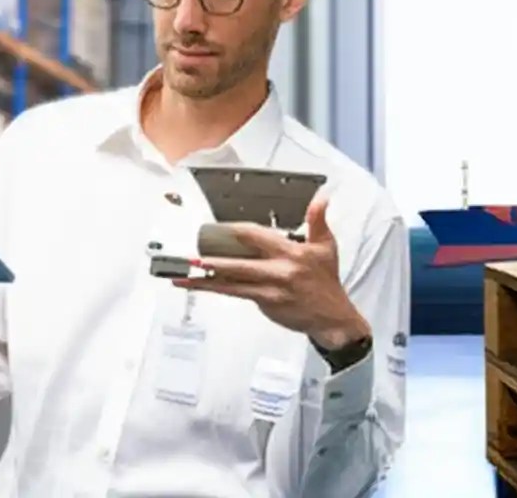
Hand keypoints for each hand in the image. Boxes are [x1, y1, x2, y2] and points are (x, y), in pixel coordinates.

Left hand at [173, 199, 370, 349]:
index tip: (219, 228)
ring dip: (206, 281)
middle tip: (193, 258)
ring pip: (233, 284)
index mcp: (291, 253)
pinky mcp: (265, 304)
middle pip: (240, 265)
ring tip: (184, 277)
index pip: (257, 237)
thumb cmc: (326, 281)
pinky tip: (200, 287)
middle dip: (214, 262)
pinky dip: (216, 290)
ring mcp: (270, 291)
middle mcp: (278, 272)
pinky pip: (237, 295)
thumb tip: (321, 197)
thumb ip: (318, 218)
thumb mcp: (326, 246)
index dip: (235, 231)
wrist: (332, 319)